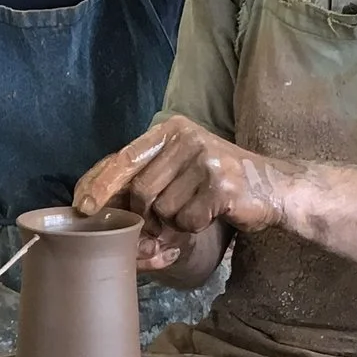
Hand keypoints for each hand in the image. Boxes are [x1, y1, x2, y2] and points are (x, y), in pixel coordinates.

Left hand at [74, 116, 287, 237]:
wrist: (274, 187)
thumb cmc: (217, 184)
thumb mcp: (178, 170)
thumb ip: (142, 180)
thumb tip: (94, 208)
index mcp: (170, 130)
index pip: (122, 157)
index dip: (98, 184)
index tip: (83, 207)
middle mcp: (186, 138)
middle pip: (140, 190)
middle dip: (145, 217)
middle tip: (161, 224)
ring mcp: (205, 160)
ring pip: (162, 209)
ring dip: (172, 223)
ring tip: (194, 211)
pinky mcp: (221, 185)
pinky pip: (186, 220)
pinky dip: (193, 227)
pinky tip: (211, 214)